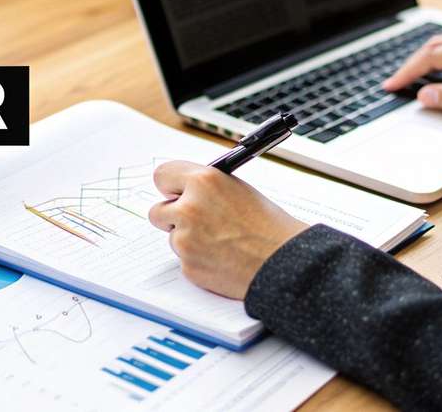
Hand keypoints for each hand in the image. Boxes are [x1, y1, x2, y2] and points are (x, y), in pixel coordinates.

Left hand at [148, 160, 308, 298]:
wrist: (283, 261)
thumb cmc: (268, 225)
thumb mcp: (237, 189)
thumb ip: (206, 187)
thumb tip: (184, 190)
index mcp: (203, 182)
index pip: (162, 174)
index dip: (170, 185)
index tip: (174, 191)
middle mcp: (189, 208)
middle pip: (157, 210)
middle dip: (172, 215)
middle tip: (193, 220)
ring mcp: (185, 240)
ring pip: (172, 236)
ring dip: (188, 239)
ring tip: (220, 241)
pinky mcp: (188, 266)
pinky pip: (184, 259)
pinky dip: (198, 259)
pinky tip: (221, 257)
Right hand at [382, 30, 441, 118]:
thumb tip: (425, 96)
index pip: (432, 58)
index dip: (408, 73)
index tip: (391, 86)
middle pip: (434, 46)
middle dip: (410, 64)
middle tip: (393, 82)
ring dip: (424, 58)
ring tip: (409, 75)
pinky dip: (440, 56)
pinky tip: (437, 67)